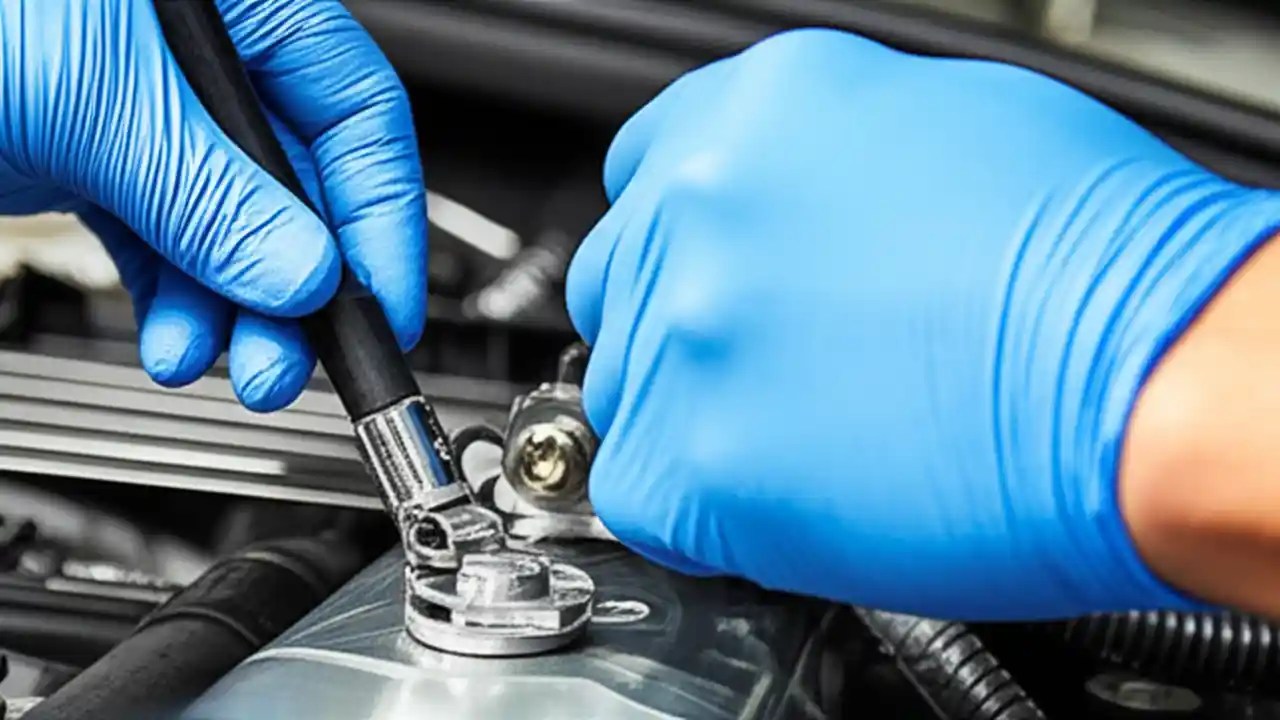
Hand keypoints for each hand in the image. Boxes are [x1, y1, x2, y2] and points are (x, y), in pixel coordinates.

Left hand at [0, 0, 425, 410]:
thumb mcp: (96, 101)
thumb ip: (213, 196)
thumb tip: (305, 277)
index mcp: (232, 3)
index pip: (354, 110)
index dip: (380, 216)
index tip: (380, 307)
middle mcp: (196, 58)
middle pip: (296, 182)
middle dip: (299, 285)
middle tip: (294, 361)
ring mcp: (141, 110)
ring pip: (231, 226)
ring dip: (238, 311)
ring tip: (230, 366)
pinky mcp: (88, 158)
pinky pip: (163, 241)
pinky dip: (178, 300)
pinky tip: (177, 341)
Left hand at [567, 28, 1279, 618]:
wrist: (1154, 380)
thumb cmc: (1098, 264)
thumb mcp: (944, 135)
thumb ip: (821, 167)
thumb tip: (788, 215)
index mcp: (757, 112)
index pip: (646, 176)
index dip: (685, 245)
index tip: (713, 285)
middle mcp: (700, 205)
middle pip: (625, 287)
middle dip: (686, 333)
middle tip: (771, 374)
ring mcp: (687, 331)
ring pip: (625, 393)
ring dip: (696, 422)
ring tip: (809, 439)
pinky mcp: (694, 460)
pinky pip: (638, 493)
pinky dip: (695, 508)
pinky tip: (782, 495)